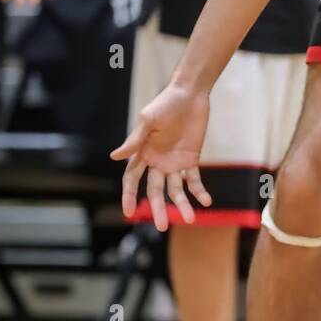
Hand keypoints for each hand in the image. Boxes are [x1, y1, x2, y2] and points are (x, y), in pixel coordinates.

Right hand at [111, 84, 211, 230]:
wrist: (191, 94)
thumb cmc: (165, 104)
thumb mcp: (148, 120)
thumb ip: (135, 140)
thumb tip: (114, 157)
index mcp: (142, 153)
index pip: (132, 179)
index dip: (129, 196)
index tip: (128, 213)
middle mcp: (156, 161)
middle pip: (155, 190)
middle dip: (158, 208)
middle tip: (163, 226)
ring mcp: (174, 162)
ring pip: (176, 189)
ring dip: (182, 204)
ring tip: (190, 219)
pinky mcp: (191, 159)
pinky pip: (195, 179)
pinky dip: (200, 191)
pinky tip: (206, 202)